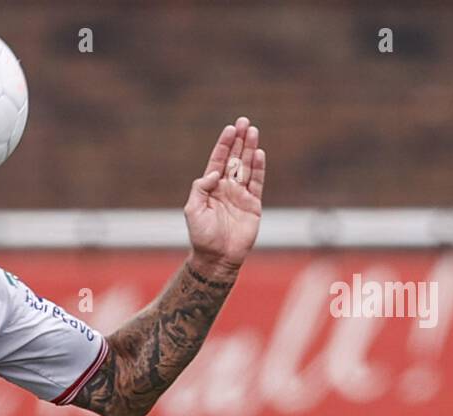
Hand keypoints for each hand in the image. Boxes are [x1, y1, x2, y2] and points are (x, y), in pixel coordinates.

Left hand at [184, 116, 265, 277]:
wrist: (217, 257)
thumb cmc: (201, 236)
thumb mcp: (193, 210)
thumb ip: (200, 188)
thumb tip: (214, 173)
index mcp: (211, 188)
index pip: (218, 161)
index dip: (224, 145)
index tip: (230, 129)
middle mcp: (226, 188)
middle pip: (235, 159)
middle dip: (239, 140)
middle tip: (244, 121)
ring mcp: (240, 195)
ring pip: (247, 167)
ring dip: (250, 149)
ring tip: (254, 131)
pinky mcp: (253, 205)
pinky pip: (257, 183)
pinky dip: (259, 168)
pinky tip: (259, 153)